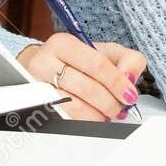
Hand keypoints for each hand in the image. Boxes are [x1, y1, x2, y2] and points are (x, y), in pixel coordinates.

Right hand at [18, 33, 145, 120]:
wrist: (43, 69)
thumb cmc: (75, 61)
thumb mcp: (103, 52)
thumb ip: (126, 59)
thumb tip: (130, 77)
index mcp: (63, 44)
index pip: (96, 64)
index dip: (117, 82)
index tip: (129, 94)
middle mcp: (44, 62)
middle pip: (87, 88)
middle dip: (109, 102)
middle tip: (119, 108)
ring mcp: (36, 86)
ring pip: (75, 107)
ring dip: (98, 115)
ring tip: (106, 114)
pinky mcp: (35, 106)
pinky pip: (65, 119)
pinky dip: (84, 122)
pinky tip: (91, 117)